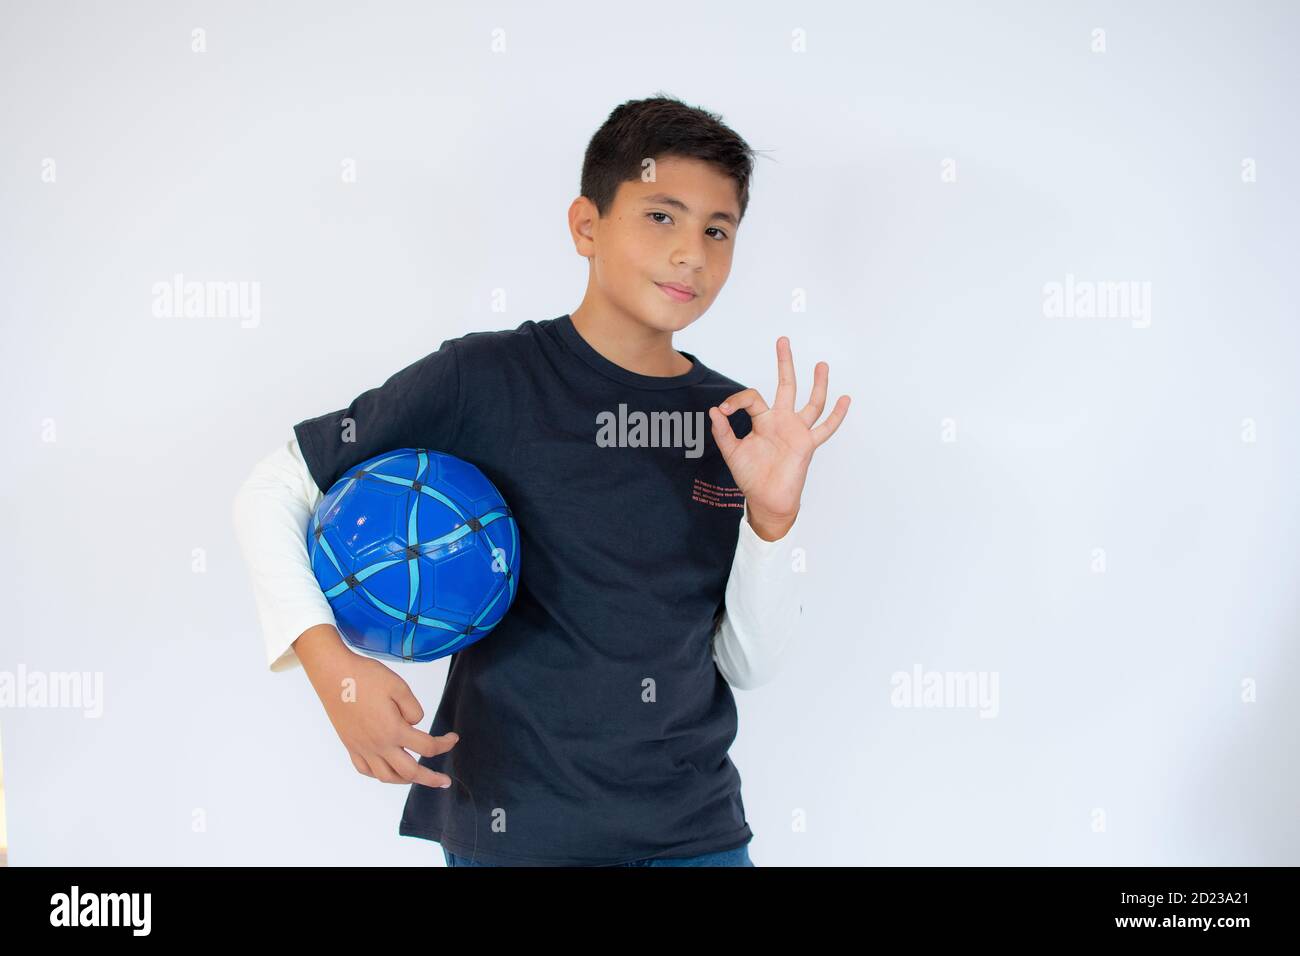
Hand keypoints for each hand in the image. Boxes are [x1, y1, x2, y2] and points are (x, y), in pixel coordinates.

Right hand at [295, 624, 459, 788]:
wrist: (333, 674)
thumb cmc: (366, 677)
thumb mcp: (399, 687)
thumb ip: (414, 710)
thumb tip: (415, 725)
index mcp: (394, 730)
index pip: (427, 747)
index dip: (444, 745)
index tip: (453, 738)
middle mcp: (378, 745)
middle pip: (409, 772)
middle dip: (430, 778)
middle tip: (444, 782)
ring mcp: (362, 748)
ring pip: (386, 776)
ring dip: (404, 780)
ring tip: (416, 777)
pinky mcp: (350, 745)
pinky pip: (365, 770)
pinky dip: (379, 774)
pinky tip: (386, 769)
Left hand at [708, 336, 849, 540]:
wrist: (766, 499)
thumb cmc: (751, 477)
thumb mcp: (732, 452)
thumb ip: (724, 432)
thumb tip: (715, 410)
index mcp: (763, 421)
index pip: (751, 398)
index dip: (736, 400)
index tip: (723, 411)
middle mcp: (781, 421)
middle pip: (786, 386)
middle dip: (784, 363)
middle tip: (783, 341)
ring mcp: (796, 431)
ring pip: (811, 403)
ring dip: (817, 384)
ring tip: (821, 365)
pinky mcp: (807, 445)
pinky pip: (825, 429)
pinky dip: (836, 415)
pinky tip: (845, 400)